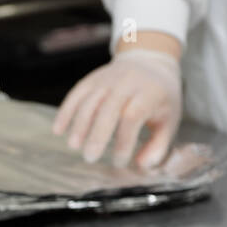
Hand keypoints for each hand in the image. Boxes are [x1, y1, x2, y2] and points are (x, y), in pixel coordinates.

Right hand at [52, 48, 182, 168]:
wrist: (150, 60)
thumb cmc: (159, 98)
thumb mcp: (169, 119)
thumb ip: (158, 145)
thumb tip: (141, 165)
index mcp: (149, 93)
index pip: (132, 117)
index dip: (123, 142)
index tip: (118, 162)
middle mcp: (127, 83)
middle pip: (108, 109)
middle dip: (97, 135)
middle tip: (90, 158)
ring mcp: (107, 79)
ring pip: (89, 102)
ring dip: (79, 125)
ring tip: (74, 146)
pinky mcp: (92, 79)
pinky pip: (75, 95)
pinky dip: (65, 112)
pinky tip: (58, 130)